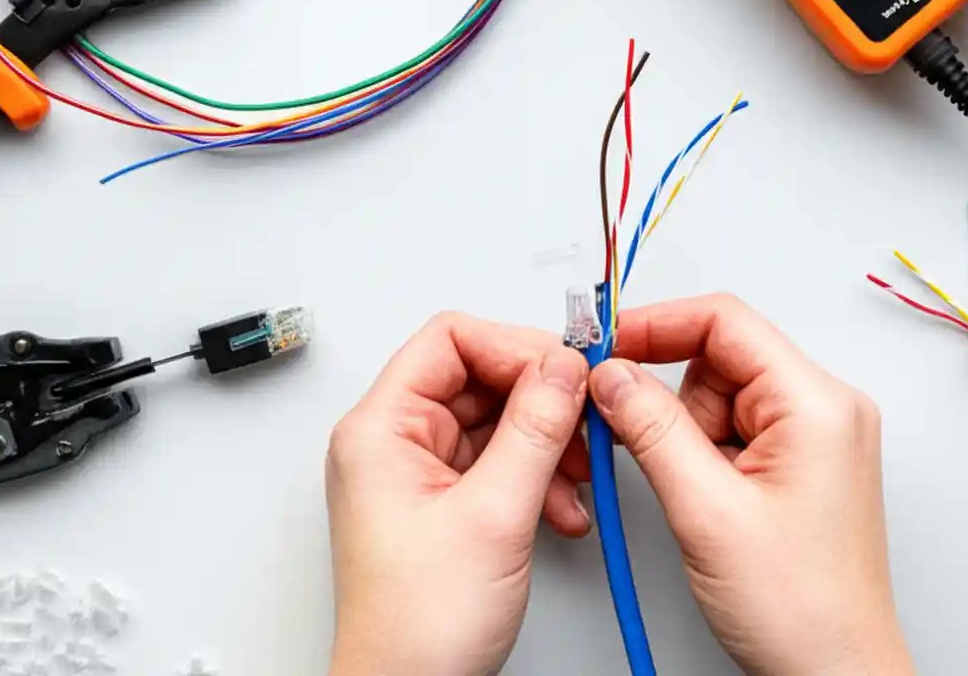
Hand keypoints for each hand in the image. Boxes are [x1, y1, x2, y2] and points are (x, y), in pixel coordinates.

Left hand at [326, 313, 590, 675]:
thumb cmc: (417, 626)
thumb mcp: (493, 515)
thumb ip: (535, 430)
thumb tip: (563, 367)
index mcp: (380, 429)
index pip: (450, 341)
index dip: (514, 348)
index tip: (565, 373)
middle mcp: (393, 443)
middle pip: (479, 378)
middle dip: (541, 402)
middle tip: (587, 423)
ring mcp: (418, 473)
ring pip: (495, 422)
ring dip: (546, 445)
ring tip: (578, 477)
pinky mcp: (442, 504)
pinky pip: (497, 463)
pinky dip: (537, 478)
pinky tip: (563, 509)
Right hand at [591, 295, 912, 675]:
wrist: (834, 673)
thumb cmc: (800, 609)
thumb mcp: (706, 511)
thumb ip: (651, 430)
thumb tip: (610, 375)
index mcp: (817, 405)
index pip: (725, 321)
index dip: (655, 325)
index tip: (603, 346)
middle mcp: (823, 410)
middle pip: (718, 357)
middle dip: (668, 396)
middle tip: (628, 433)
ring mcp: (813, 438)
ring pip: (717, 397)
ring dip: (682, 433)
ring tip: (691, 494)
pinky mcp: (797, 464)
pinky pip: (730, 431)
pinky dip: (699, 454)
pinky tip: (700, 497)